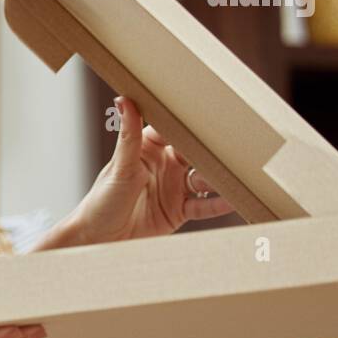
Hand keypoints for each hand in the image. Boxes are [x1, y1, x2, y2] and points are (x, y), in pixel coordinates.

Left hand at [64, 95, 234, 245]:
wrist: (99, 239)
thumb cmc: (101, 200)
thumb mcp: (120, 166)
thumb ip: (128, 136)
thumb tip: (124, 99)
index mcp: (148, 148)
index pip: (174, 128)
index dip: (190, 121)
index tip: (211, 110)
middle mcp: (164, 165)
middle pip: (195, 153)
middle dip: (212, 149)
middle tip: (235, 141)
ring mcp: (173, 188)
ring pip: (204, 179)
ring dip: (218, 176)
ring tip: (237, 171)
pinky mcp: (179, 211)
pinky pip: (204, 206)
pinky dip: (218, 204)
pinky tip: (233, 198)